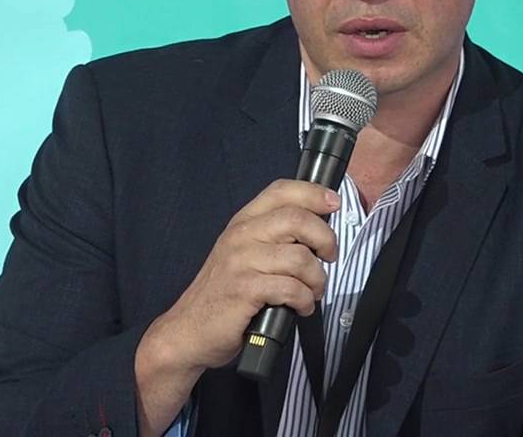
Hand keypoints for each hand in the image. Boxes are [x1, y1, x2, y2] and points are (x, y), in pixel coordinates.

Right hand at [134, 180, 338, 433]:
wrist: (188, 331)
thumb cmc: (224, 294)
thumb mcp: (244, 254)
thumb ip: (273, 237)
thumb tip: (317, 230)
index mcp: (243, 222)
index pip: (280, 190)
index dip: (312, 193)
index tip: (334, 204)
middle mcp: (241, 236)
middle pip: (297, 219)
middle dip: (325, 238)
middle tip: (329, 257)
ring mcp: (241, 262)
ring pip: (299, 258)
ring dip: (317, 279)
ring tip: (313, 292)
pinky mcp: (244, 290)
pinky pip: (290, 288)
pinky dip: (305, 300)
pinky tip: (301, 307)